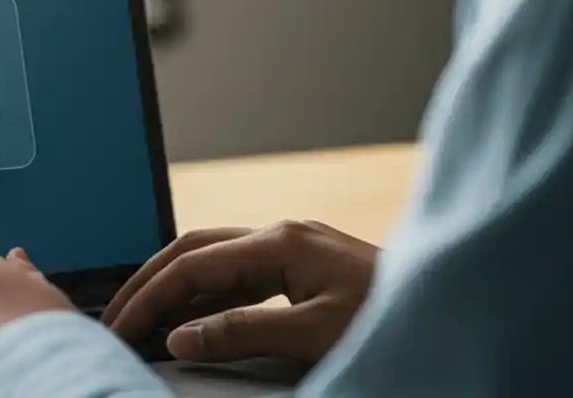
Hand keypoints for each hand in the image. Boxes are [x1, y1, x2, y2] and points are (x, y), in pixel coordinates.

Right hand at [103, 221, 376, 363]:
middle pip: (194, 249)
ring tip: (142, 322)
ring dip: (176, 289)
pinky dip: (207, 296)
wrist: (457, 305)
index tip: (120, 328)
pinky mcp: (303, 265)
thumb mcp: (315, 333)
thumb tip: (179, 337)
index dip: (150, 297)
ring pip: (214, 260)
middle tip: (115, 318)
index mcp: (281, 241)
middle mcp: (281, 234)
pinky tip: (192, 319)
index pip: (193, 264)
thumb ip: (242, 331)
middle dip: (150, 282)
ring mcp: (293, 247)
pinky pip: (240, 276)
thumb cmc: (393, 317)